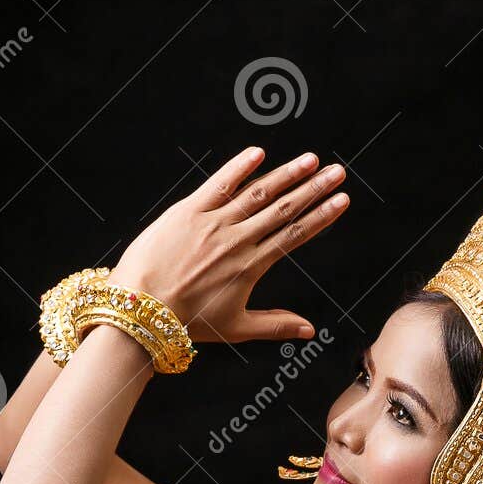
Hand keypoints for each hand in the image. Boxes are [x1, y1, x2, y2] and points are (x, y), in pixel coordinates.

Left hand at [110, 145, 348, 343]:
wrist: (141, 310)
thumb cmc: (186, 322)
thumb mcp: (235, 328)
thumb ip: (275, 325)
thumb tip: (309, 330)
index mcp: (251, 266)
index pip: (294, 235)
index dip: (321, 216)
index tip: (342, 201)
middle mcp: (237, 240)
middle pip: (284, 209)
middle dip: (314, 189)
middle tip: (337, 173)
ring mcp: (212, 223)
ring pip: (257, 193)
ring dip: (286, 174)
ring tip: (310, 160)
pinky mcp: (187, 211)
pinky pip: (218, 184)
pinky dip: (238, 168)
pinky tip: (258, 153)